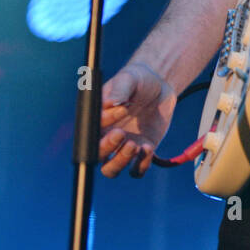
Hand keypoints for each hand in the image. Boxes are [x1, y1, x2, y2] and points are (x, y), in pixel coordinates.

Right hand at [99, 60, 177, 177]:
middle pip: (96, 155)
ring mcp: (122, 147)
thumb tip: (111, 103)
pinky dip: (140, 165)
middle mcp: (106, 136)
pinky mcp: (140, 153)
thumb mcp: (129, 79)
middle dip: (106, 148)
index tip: (122, 108)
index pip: (91, 129)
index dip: (104, 123)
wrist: (159, 86)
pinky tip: (148, 148)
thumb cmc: (137, 80)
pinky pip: (136, 170)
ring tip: (134, 145)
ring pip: (111, 170)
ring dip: (120, 162)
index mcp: (97, 119)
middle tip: (122, 133)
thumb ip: (120, 90)